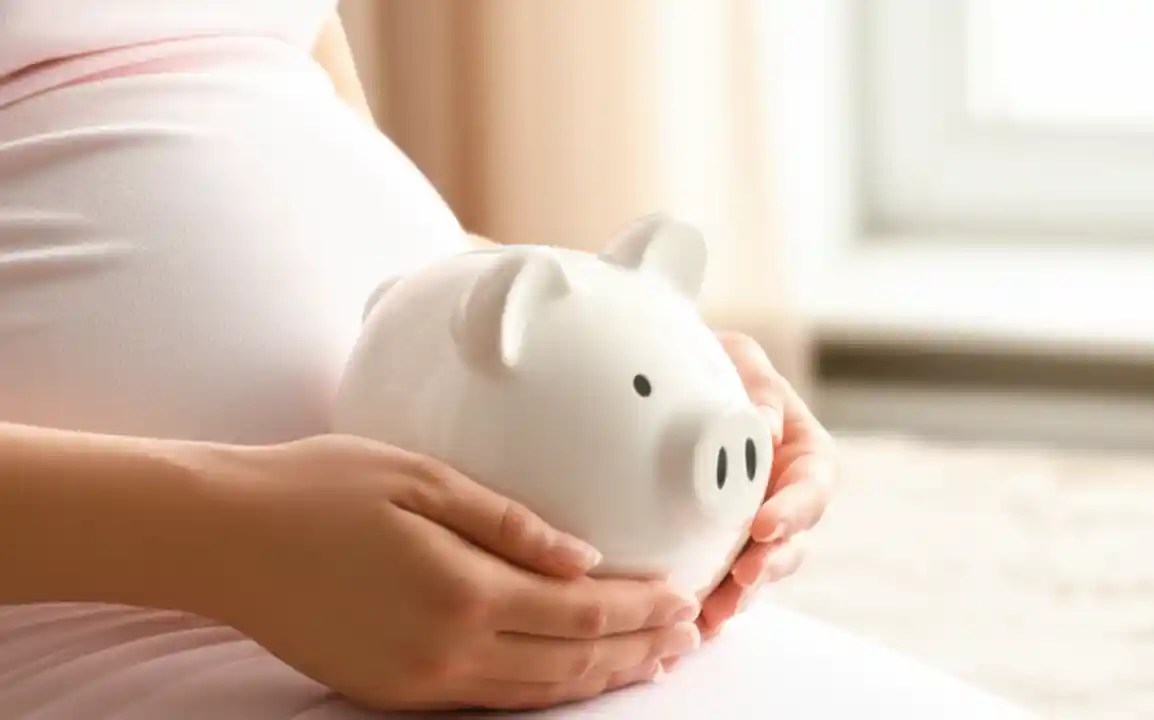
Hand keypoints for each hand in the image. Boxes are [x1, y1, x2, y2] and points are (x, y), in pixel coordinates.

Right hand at [199, 434, 701, 710]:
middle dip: (635, 649)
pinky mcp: (391, 692)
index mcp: (465, 590)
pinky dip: (541, 691)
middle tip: (686, 635)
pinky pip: (488, 701)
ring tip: (646, 662)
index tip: (684, 598)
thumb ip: (511, 524)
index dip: (641, 608)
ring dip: (597, 678)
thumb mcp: (424, 480)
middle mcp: (449, 650)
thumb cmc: (322, 488)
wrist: (226, 539)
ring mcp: (419, 681)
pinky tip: (566, 677)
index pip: (583, 611)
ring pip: (535, 692)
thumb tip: (585, 556)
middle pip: (569, 661)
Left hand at [698, 332, 835, 636]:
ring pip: (759, 569)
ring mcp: (753, 526)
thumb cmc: (717, 365)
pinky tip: (690, 617)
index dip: (794, 510)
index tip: (765, 526)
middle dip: (771, 564)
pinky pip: (722, 579)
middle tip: (743, 579)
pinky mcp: (720, 546)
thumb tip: (762, 426)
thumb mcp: (739, 360)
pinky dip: (710, 599)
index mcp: (803, 453)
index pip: (813, 486)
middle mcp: (785, 496)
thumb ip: (756, 389)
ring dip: (742, 594)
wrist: (674, 381)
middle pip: (792, 541)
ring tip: (714, 613)